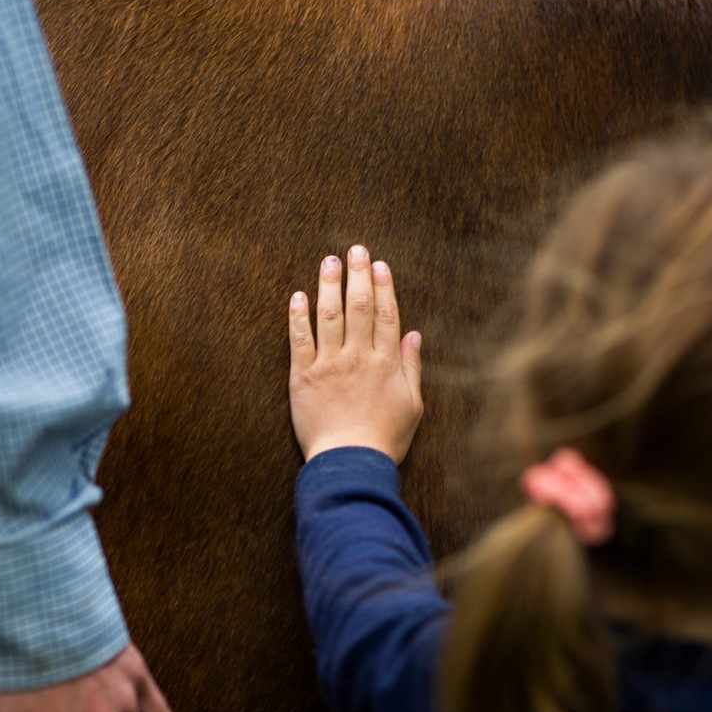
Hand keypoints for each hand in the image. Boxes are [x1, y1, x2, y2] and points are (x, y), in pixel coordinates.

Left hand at [288, 244, 423, 462]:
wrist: (350, 462)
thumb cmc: (385, 439)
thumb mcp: (412, 405)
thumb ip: (412, 367)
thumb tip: (413, 336)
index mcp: (386, 363)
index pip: (386, 314)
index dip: (383, 286)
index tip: (380, 265)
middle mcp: (358, 356)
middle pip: (360, 306)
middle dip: (358, 275)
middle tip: (356, 249)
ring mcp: (329, 364)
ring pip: (330, 315)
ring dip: (330, 284)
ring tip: (330, 260)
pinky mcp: (303, 376)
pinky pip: (299, 339)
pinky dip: (298, 315)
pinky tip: (298, 295)